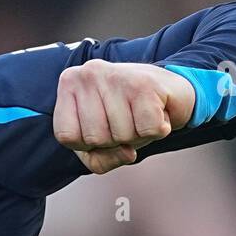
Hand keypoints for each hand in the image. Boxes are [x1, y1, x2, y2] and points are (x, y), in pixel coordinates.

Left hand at [53, 60, 195, 173]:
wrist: (170, 90)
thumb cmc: (127, 117)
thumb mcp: (100, 145)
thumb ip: (100, 161)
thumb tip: (127, 153)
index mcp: (69, 83)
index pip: (66, 135)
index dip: (85, 144)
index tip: (100, 127)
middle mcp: (89, 73)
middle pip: (94, 138)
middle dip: (115, 140)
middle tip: (126, 120)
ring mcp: (116, 76)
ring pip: (122, 135)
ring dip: (138, 135)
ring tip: (140, 114)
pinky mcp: (145, 83)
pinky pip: (148, 129)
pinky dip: (157, 130)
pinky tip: (156, 112)